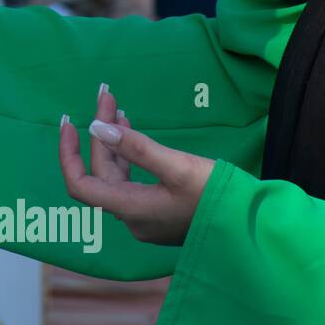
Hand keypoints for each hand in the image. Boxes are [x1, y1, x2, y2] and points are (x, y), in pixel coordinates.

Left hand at [58, 84, 214, 245]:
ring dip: (114, 143)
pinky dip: (128, 157)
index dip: (68, 154)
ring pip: (117, 176)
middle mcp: (131, 218)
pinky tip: (131, 133)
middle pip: (102, 173)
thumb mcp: (178, 166)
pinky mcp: (159, 213)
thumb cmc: (220, 198)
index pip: (79, 184)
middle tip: (107, 96)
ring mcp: (145, 218)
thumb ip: (136, 147)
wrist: (256, 227)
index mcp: (130, 209)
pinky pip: (132, 182)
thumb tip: (95, 129)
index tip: (69, 122)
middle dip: (101, 133)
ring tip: (117, 109)